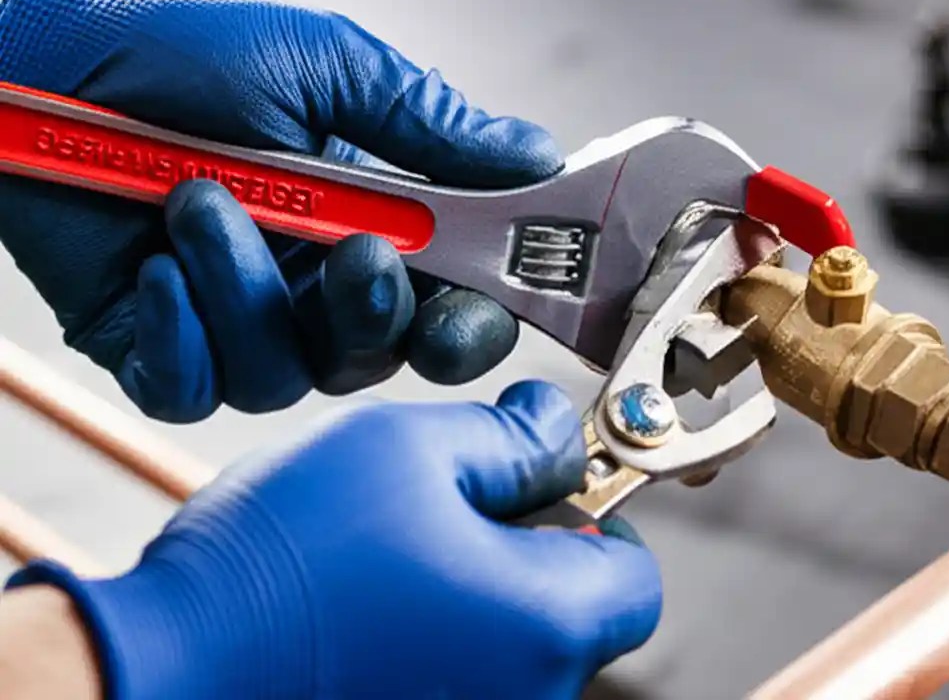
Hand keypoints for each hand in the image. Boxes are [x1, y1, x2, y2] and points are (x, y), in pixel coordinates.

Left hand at [0, 0, 562, 421]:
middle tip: (355, 254)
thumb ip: (434, 122)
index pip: (451, 303)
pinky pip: (194, 393)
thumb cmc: (186, 53)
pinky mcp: (161, 353)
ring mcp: (237, 325)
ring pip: (286, 375)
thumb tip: (538, 156)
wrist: (45, 66)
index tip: (471, 308)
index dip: (471, 323)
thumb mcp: (331, 65)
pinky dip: (181, 335)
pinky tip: (154, 268)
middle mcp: (313, 285)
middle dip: (373, 318)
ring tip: (196, 200)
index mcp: (373, 223)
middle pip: (380, 358)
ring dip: (248, 290)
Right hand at [9, 381, 661, 698]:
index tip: (539, 484)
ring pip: (511, 647)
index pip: (634, 577)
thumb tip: (556, 429)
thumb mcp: (408, 450)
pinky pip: (458, 679)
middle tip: (445, 507)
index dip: (594, 519)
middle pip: (573, 615)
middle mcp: (527, 699)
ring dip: (474, 594)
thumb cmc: (281, 565)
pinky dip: (433, 640)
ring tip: (389, 557)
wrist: (161, 668)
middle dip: (526, 552)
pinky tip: (367, 608)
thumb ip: (509, 438)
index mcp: (547, 627)